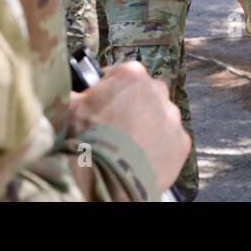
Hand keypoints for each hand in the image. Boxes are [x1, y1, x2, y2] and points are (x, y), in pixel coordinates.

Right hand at [68, 60, 189, 196]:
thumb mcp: (69, 106)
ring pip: (161, 118)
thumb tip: (69, 93)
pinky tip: (141, 159)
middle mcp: (158, 91)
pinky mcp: (181, 144)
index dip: (108, 91)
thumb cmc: (86, 136)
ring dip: (148, 128)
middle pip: (146, 94)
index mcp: (131, 75)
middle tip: (115, 127)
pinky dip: (159, 150)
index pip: (121, 75)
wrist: (106, 176)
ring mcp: (172, 118)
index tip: (100, 105)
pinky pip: (170, 143)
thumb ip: (75, 94)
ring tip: (128, 146)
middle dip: (133, 106)